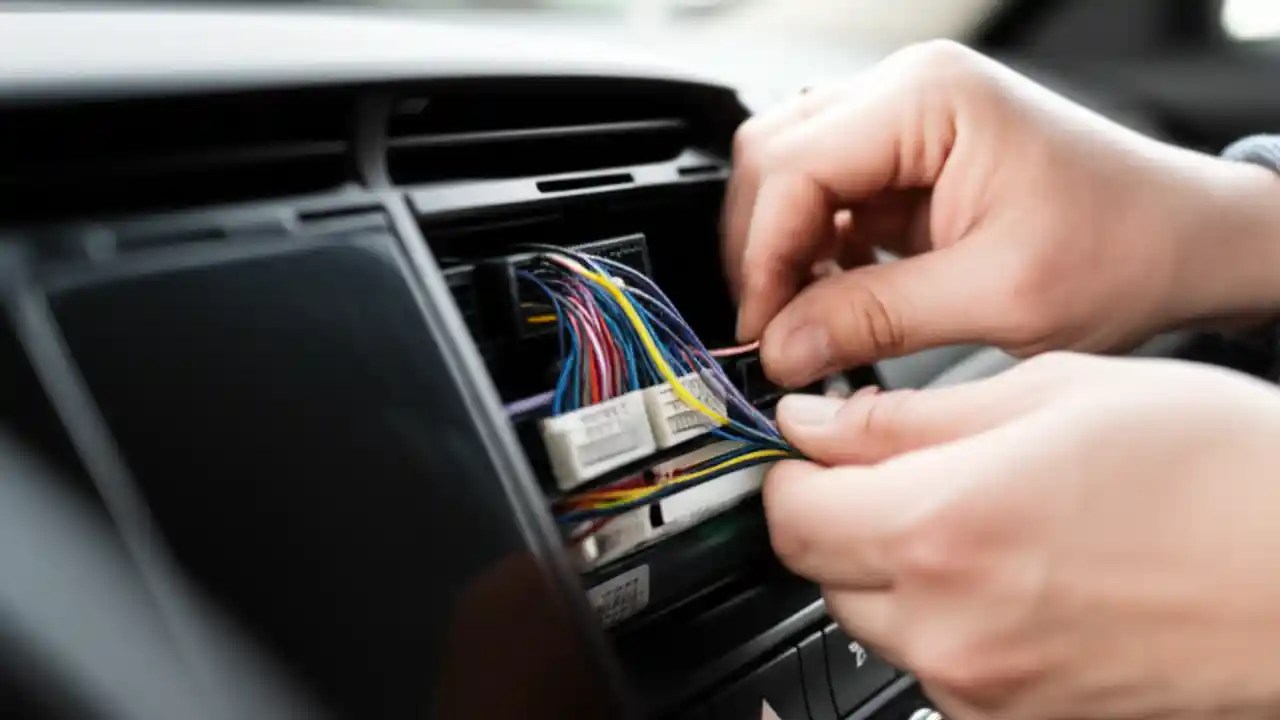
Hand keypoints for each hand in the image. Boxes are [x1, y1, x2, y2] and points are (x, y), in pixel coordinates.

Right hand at [723, 41, 1279, 386]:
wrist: (1189, 243)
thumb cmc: (1127, 248)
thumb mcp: (998, 298)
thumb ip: (875, 318)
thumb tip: (782, 346)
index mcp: (929, 99)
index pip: (791, 167)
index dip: (763, 258)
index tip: (762, 334)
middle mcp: (907, 92)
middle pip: (773, 158)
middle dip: (761, 250)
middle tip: (773, 331)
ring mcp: (905, 121)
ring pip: (789, 175)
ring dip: (784, 251)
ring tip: (803, 322)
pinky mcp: (908, 159)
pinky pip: (827, 198)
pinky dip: (814, 253)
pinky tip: (834, 301)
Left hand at [765, 353, 1279, 718]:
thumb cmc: (1219, 473)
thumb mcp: (1052, 394)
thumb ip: (905, 417)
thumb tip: (813, 425)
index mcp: (941, 528)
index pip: (787, 513)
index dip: (789, 470)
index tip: (813, 448)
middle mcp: (949, 626)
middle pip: (819, 572)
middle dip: (838, 516)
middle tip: (902, 471)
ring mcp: (984, 689)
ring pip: (875, 622)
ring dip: (894, 570)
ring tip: (983, 520)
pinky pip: (938, 668)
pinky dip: (948, 620)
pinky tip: (1018, 576)